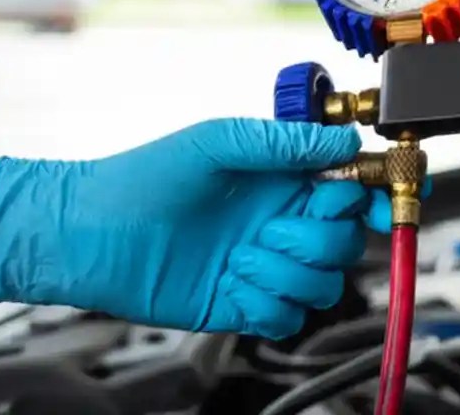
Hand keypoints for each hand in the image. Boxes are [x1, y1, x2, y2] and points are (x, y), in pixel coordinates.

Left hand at [0, 118, 372, 338]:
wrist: (88, 234)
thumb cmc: (141, 180)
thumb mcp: (216, 143)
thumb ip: (281, 143)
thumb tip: (342, 141)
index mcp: (280, 182)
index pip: (350, 192)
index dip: (368, 198)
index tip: (371, 202)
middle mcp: (279, 224)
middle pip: (346, 244)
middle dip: (318, 241)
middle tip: (273, 230)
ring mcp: (263, 267)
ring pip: (323, 285)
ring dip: (288, 273)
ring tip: (242, 258)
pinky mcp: (243, 306)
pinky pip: (288, 318)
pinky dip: (270, 304)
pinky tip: (235, 283)